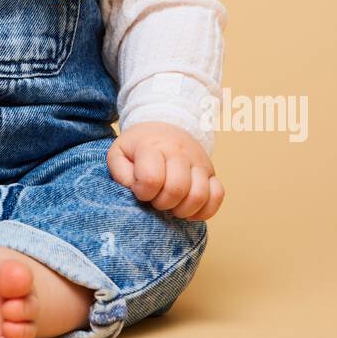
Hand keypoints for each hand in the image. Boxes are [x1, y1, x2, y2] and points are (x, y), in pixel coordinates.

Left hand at [107, 122, 224, 220]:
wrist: (163, 127)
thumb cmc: (139, 146)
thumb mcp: (119, 153)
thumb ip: (120, 173)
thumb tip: (135, 189)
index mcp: (153, 146)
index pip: (151, 178)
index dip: (143, 192)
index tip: (139, 190)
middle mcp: (179, 151)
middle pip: (177, 189)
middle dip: (163, 203)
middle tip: (155, 200)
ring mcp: (198, 161)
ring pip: (199, 195)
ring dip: (183, 210)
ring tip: (171, 206)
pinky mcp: (211, 171)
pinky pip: (217, 195)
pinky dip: (205, 210)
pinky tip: (189, 210)